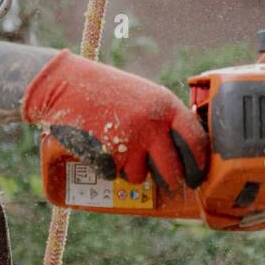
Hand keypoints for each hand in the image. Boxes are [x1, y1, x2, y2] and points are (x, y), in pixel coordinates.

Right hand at [21, 50, 207, 190]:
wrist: (65, 84)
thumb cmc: (107, 90)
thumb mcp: (144, 96)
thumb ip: (164, 119)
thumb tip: (185, 152)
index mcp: (165, 106)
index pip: (196, 140)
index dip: (199, 163)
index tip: (197, 176)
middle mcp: (151, 124)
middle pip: (172, 170)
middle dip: (168, 179)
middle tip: (164, 180)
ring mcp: (129, 141)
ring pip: (140, 176)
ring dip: (130, 170)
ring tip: (117, 146)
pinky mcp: (106, 155)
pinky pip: (114, 175)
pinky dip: (107, 168)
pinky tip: (99, 146)